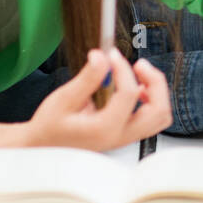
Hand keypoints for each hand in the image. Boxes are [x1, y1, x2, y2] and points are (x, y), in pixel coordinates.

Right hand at [25, 48, 170, 150]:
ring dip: (156, 92)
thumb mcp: (63, 99)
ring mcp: (125, 138)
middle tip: (138, 65)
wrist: (42, 147)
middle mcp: (120, 136)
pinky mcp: (125, 133)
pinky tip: (135, 87)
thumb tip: (102, 55)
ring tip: (139, 75)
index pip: (129, 94)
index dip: (123, 68)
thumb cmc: (49, 126)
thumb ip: (87, 78)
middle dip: (155, 82)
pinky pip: (151, 119)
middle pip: (158, 111)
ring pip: (160, 117)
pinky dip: (151, 100)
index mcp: (104, 129)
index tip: (111, 54)